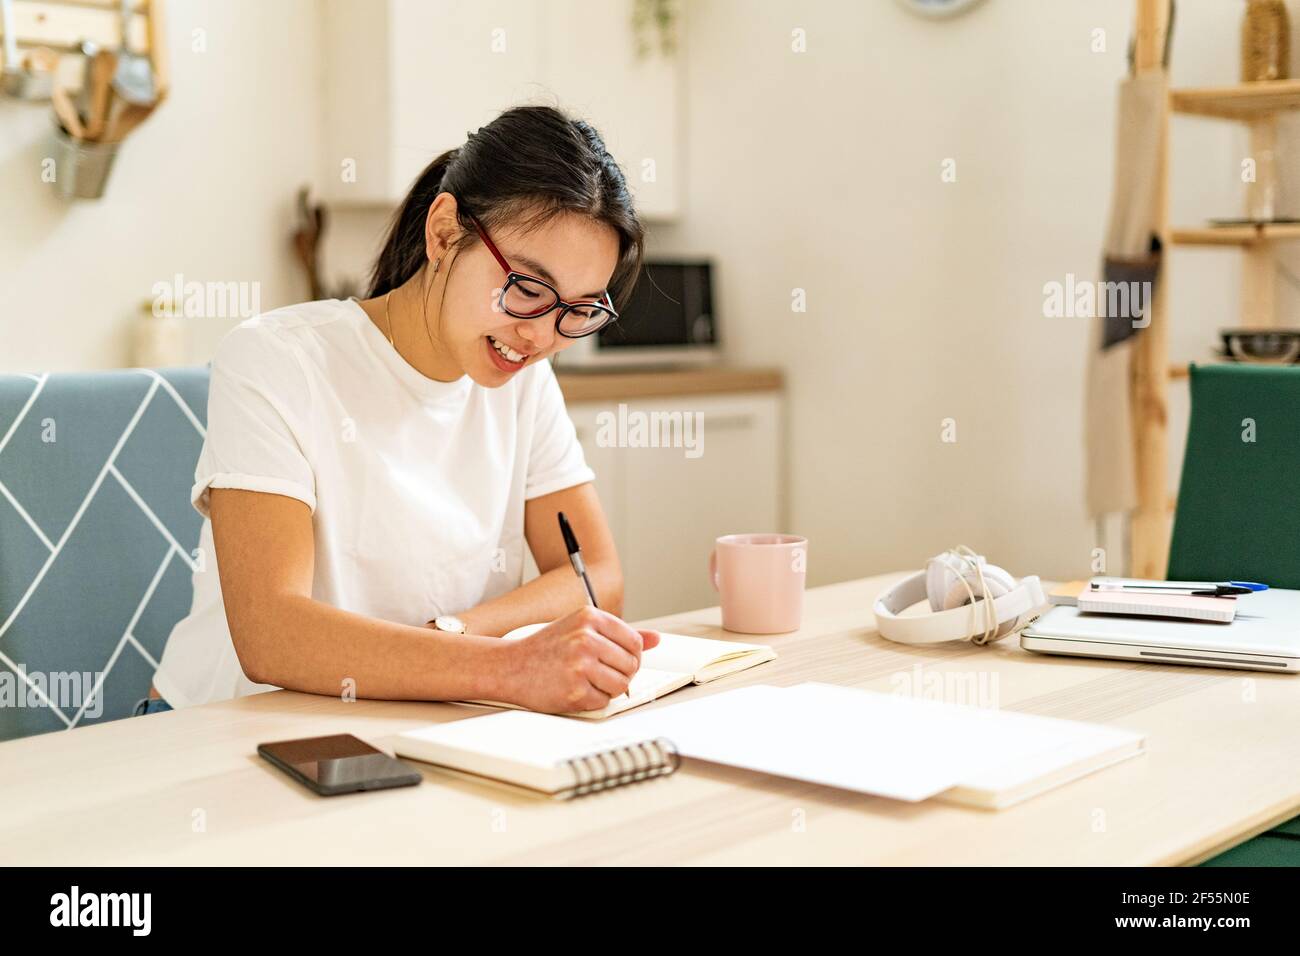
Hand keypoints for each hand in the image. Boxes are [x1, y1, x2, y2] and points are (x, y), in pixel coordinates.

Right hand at [497, 606, 660, 713]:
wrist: (510, 667)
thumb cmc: (545, 649)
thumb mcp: (580, 628)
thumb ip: (619, 634)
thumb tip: (655, 639)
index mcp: (590, 618)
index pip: (634, 642)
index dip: (630, 655)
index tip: (616, 659)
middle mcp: (586, 638)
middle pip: (631, 664)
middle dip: (619, 673)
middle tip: (597, 672)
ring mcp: (581, 665)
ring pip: (621, 685)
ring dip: (607, 688)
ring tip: (586, 680)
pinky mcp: (576, 690)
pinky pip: (603, 701)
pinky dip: (593, 700)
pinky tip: (576, 689)